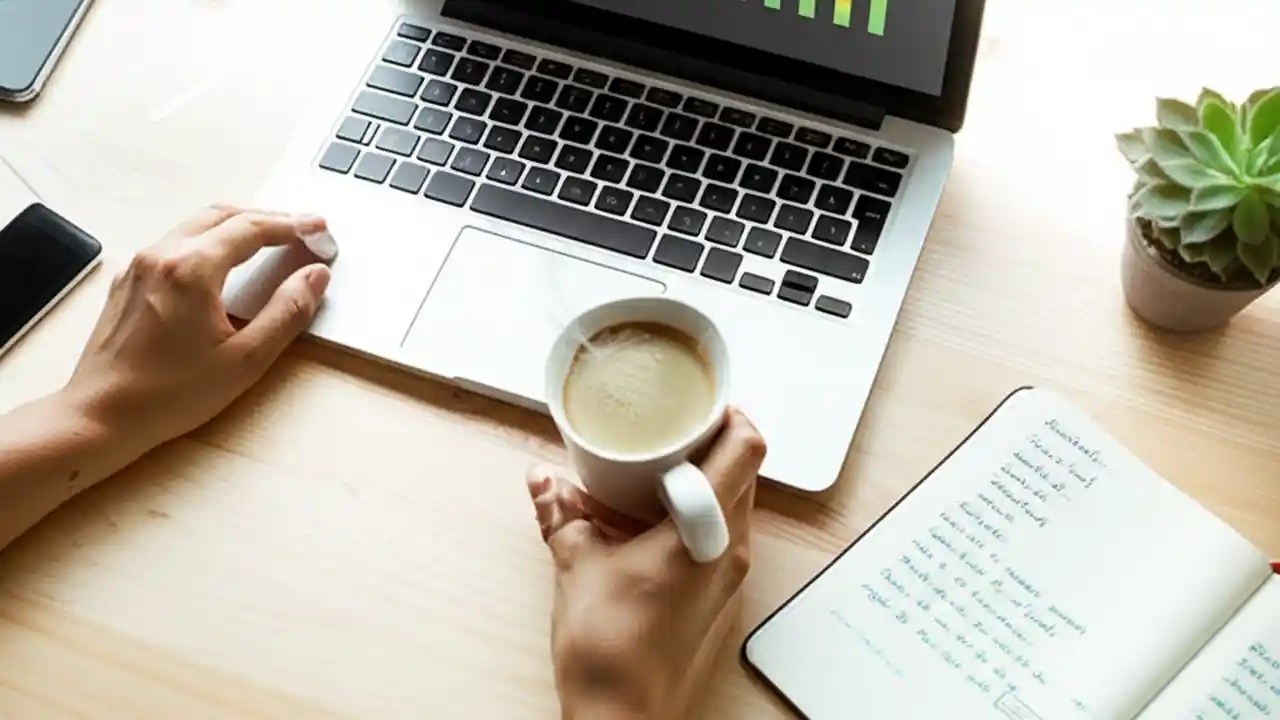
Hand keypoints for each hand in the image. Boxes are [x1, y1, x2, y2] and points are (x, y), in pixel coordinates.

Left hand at [62, 206, 331, 458]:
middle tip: (303, 229)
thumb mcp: (245, 360)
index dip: (293, 225)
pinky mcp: (128, 282)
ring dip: (238, 225)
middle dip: (268, 217)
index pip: (252, 229)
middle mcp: (161, 257)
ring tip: (270, 239)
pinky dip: (209, 241)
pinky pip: (175, 243)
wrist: (102, 416)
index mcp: (192, 270)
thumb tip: (314, 277)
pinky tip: (223, 263)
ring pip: (196, 225)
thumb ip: (287, 313)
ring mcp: (139, 267)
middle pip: (223, 215)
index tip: (319, 228)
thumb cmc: (169, 394)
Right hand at [527, 409, 765, 719]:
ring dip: (696, 482)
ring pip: (730, 504)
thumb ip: (560, 514)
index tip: (699, 401)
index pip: (746, 448)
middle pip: (742, 471)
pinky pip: (717, 537)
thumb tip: (542, 481)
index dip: (730, 413)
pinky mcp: (717, 595)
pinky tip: (643, 522)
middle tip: (666, 429)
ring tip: (647, 474)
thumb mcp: (576, 564)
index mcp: (707, 531)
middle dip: (707, 443)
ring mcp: (730, 575)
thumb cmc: (610, 649)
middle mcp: (732, 550)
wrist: (623, 716)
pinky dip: (688, 517)